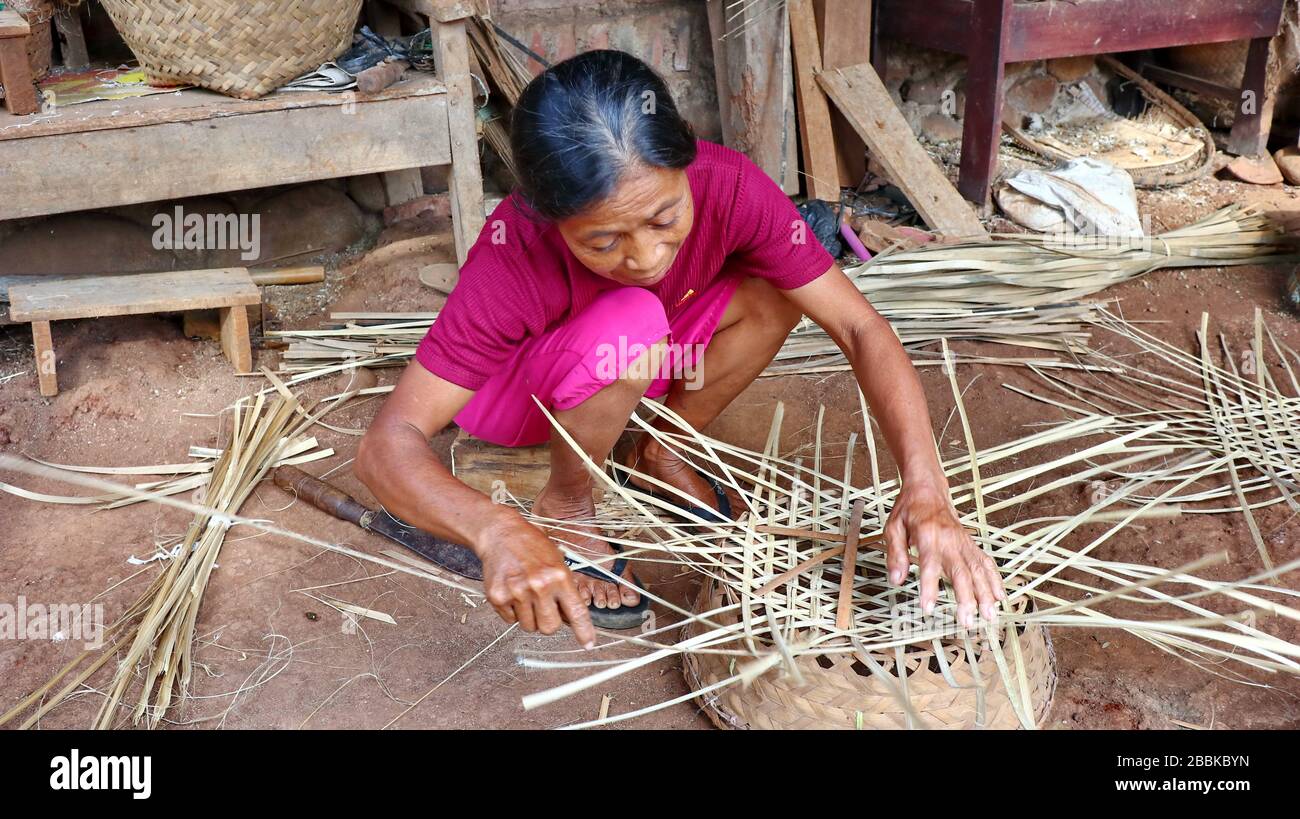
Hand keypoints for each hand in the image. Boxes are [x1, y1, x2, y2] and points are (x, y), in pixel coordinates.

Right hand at [477, 512, 595, 647]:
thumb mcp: (557, 563)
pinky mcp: (497, 597)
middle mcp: (539, 586)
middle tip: (544, 607)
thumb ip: (565, 591)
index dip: (584, 631)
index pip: (576, 612)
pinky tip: (512, 591)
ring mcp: (517, 592)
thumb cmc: (533, 548)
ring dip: (530, 617)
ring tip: (526, 595)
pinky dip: (513, 612)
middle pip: (550, 628)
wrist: (501, 534)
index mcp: (559, 576)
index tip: (589, 644)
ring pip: (529, 627)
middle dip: (548, 622)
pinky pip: (510, 621)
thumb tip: (570, 621)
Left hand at [884, 477, 1003, 627]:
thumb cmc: (909, 510)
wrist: (928, 489)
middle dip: (966, 599)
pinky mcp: (970, 544)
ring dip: (986, 594)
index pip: (930, 566)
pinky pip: (986, 562)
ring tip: (990, 616)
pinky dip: (995, 579)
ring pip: (978, 570)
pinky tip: (1000, 596)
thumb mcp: (892, 528)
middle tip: (967, 622)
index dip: (929, 588)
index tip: (928, 609)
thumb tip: (897, 580)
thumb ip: (895, 554)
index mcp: (927, 536)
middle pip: (961, 572)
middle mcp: (949, 540)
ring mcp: (963, 542)